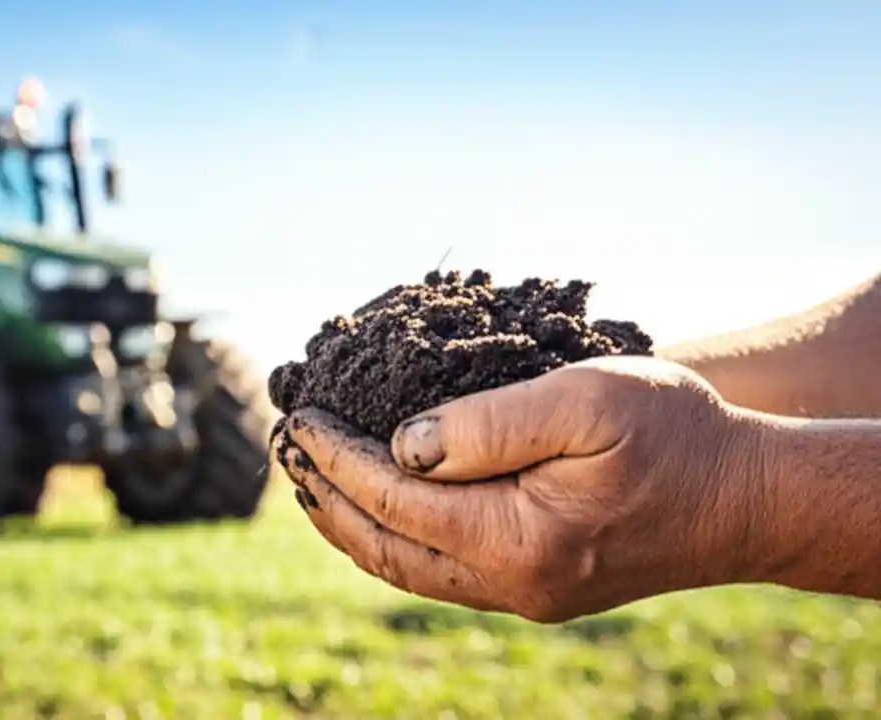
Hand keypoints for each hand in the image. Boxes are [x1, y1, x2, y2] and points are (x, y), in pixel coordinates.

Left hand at [275, 356, 771, 621]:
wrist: (749, 498)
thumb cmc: (675, 435)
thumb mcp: (583, 401)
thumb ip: (485, 424)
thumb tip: (401, 447)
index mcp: (516, 538)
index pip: (393, 500)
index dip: (337, 458)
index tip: (300, 419)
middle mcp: (512, 582)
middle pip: (386, 549)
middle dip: (327, 500)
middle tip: (287, 453)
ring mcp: (525, 594)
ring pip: (410, 569)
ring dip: (353, 527)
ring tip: (314, 484)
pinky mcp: (538, 587)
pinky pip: (442, 571)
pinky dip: (397, 539)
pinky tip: (381, 510)